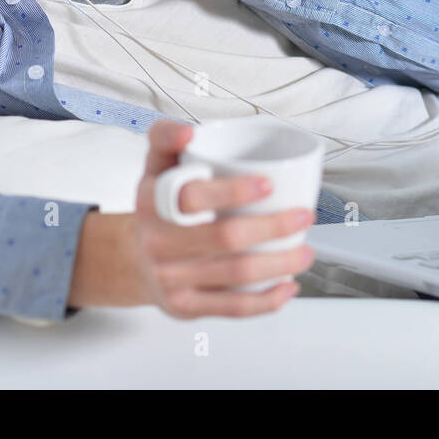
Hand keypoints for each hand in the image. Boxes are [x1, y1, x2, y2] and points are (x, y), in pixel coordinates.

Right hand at [67, 120, 315, 317]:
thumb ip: (166, 137)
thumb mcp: (155, 167)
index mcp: (153, 202)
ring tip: (305, 252)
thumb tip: (188, 131)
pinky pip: (230, 308)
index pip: (191, 197)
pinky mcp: (184, 306)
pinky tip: (287, 286)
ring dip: (280, 264)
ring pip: (234, 274)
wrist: (133, 258)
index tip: (268, 184)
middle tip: (304, 216)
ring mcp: (170, 278)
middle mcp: (158, 242)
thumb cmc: (159, 207)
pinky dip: (266, 301)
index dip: (232, 191)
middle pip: (224, 238)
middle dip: (273, 228)